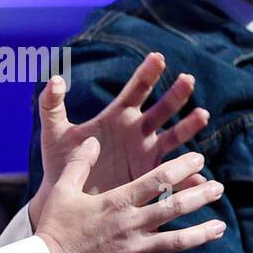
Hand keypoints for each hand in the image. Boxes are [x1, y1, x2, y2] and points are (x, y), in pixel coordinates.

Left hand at [28, 53, 208, 227]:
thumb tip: (55, 78)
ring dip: (188, 126)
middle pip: (162, 109)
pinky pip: (173, 176)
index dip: (147, 73)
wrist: (66, 195)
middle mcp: (137, 131)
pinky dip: (187, 176)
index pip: (136, 89)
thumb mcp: (54, 132)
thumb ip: (51, 105)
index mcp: (118, 116)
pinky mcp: (150, 177)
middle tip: (187, 80)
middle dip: (175, 94)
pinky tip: (199, 175)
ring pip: (174, 137)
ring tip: (201, 115)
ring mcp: (146, 154)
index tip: (157, 57)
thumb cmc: (60, 161)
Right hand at [33, 138, 226, 252]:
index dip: (181, 167)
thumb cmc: (54, 229)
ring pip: (178, 241)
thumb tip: (93, 140)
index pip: (156, 179)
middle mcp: (131, 225)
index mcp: (117, 202)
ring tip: (220, 226)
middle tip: (219, 189)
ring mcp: (135, 252)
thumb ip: (80, 164)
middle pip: (175, 207)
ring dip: (202, 233)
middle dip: (201, 197)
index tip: (199, 159)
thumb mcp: (62, 190)